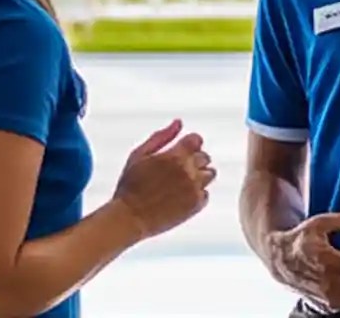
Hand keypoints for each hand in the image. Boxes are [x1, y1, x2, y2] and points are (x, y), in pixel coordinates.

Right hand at [113, 119, 216, 239]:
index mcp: (176, 155)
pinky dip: (196, 194)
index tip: (180, 152)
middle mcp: (189, 170)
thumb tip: (178, 122)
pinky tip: (180, 197)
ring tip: (180, 184)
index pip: (197, 140)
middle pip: (205, 157)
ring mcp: (194, 188)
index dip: (189, 145)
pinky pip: (206, 194)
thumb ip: (161, 137)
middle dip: (193, 160)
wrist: (129, 217)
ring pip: (210, 174)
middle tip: (175, 171)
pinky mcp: (196, 204)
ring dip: (199, 176)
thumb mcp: (139, 155)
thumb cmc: (130, 186)